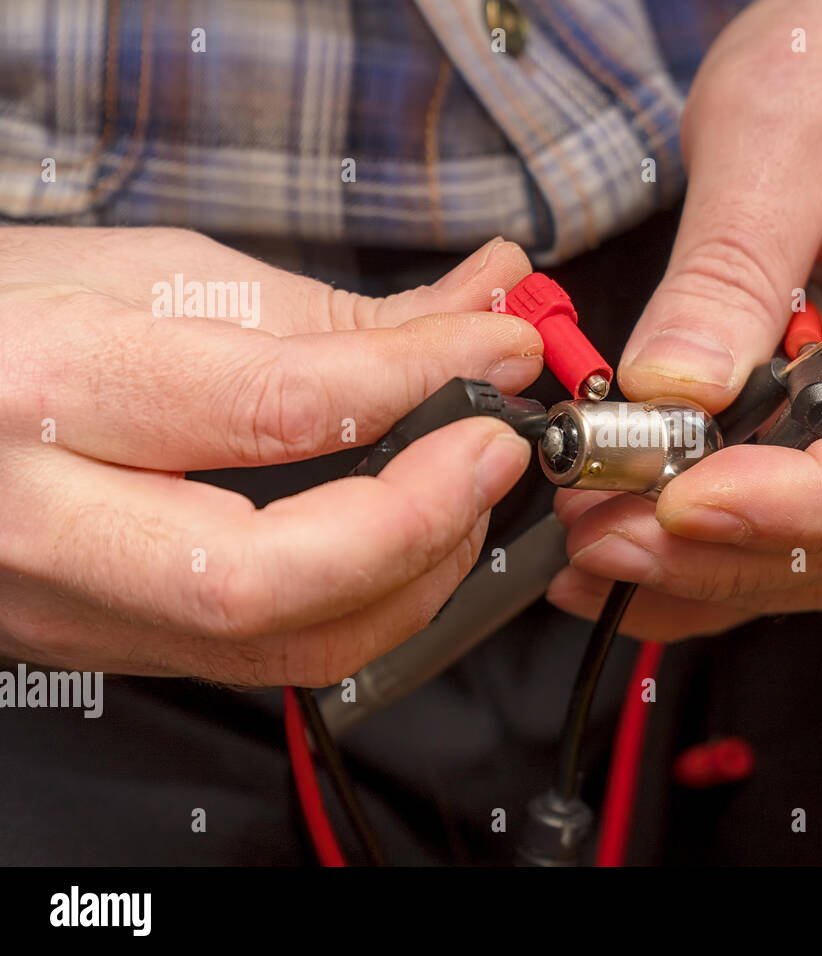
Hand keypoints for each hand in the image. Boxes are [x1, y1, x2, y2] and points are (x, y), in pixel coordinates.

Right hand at [0, 228, 541, 683]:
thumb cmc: (4, 316)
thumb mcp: (157, 278)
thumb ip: (332, 316)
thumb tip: (478, 305)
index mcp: (49, 388)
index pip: (273, 407)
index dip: (420, 378)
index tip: (499, 349)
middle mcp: (52, 522)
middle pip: (267, 579)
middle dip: (420, 520)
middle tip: (492, 450)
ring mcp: (74, 606)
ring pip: (283, 647)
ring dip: (414, 574)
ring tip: (459, 490)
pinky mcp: (107, 645)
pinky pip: (267, 656)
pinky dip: (367, 602)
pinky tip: (402, 538)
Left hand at [548, 0, 821, 638]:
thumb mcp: (778, 124)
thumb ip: (727, 272)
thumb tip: (670, 399)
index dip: (793, 499)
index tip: (676, 505)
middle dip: (739, 546)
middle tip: (608, 540)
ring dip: (736, 562)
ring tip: (613, 551)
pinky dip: (753, 541)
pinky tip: (664, 548)